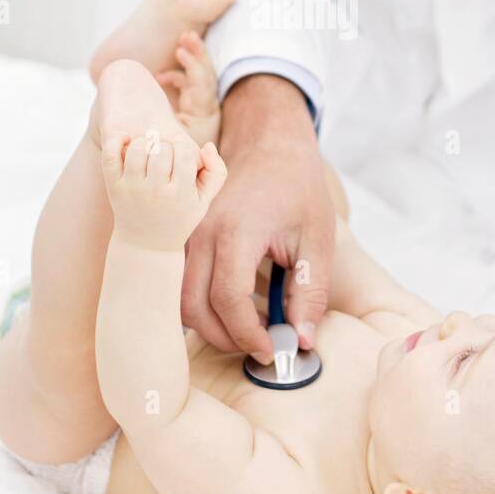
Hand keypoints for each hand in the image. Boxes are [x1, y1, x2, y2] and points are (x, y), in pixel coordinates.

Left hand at [102, 130, 226, 251]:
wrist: (148, 245)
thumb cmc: (180, 216)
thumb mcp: (204, 200)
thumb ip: (216, 171)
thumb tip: (207, 145)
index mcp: (180, 194)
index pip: (184, 152)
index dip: (184, 146)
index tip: (182, 155)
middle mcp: (155, 192)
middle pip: (161, 149)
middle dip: (166, 145)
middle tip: (167, 154)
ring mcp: (132, 189)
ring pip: (138, 149)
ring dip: (146, 142)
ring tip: (151, 150)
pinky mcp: (114, 187)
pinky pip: (110, 155)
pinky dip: (117, 141)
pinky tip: (127, 139)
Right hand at [181, 75, 334, 362]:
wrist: (270, 143)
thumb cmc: (295, 186)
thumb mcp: (317, 238)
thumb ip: (310, 292)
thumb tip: (302, 340)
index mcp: (235, 230)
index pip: (228, 300)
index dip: (248, 335)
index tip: (273, 350)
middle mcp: (200, 231)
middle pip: (194, 307)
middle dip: (225, 338)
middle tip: (259, 347)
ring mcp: (185, 231)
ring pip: (179, 298)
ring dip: (208, 324)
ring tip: (246, 329)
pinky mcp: (182, 233)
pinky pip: (177, 280)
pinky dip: (197, 303)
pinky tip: (230, 306)